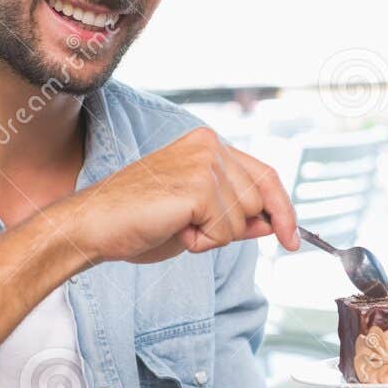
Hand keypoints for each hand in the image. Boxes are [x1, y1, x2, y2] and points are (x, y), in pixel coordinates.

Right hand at [62, 126, 298, 263]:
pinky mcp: (198, 185)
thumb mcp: (198, 218)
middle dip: (233, 228)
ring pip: (244, 219)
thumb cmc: (137, 222)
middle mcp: (210, 145)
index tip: (293, 239)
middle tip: (187, 227)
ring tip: (175, 225)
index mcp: (208, 144)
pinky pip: (225, 232)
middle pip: (259, 200)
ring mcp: (205, 162)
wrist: (94, 226)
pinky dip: (201, 243)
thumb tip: (273, 224)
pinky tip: (174, 230)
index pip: (266, 176)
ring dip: (213, 236)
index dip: (283, 210)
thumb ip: (236, 215)